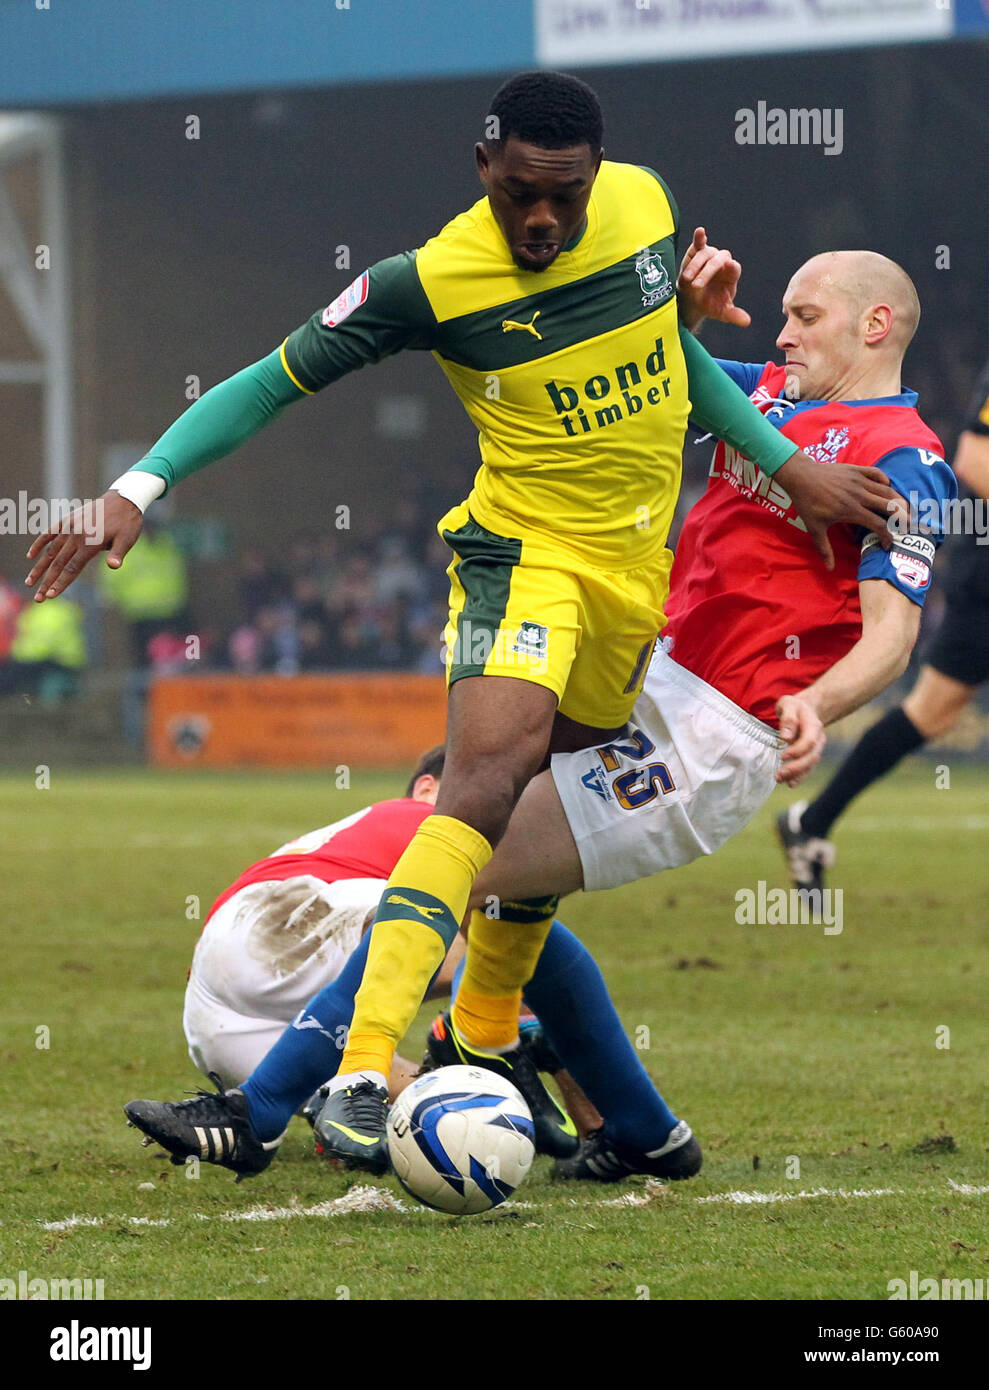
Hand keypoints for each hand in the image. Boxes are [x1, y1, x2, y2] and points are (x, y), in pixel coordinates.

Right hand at [25, 491, 143, 599]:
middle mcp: (77, 535)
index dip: (61, 583)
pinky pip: (49, 533)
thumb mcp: (127, 540)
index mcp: (91, 543)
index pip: (72, 568)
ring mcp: (70, 526)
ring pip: (50, 551)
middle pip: (58, 563)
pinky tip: (30, 556)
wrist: (124, 499)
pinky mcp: (68, 520)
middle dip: (47, 582)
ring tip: (29, 582)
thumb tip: (114, 566)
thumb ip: (117, 554)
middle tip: (37, 599)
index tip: (51, 596)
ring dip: (39, 567)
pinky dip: (39, 544)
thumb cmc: (128, 524)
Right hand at [677, 227, 751, 331]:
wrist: (692, 301)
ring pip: (705, 254)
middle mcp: (722, 262)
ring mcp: (710, 255)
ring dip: (695, 266)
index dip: (731, 268)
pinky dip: (699, 237)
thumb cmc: (709, 304)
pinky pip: (699, 243)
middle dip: (706, 273)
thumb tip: (747, 322)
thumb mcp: (721, 312)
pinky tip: (700, 232)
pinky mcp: (696, 252)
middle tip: (696, 286)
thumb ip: (733, 315)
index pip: (734, 268)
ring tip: (687, 279)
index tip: (728, 268)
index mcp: (732, 274)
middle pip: (718, 261)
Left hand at [775, 453, 907, 569]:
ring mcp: (859, 481)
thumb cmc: (807, 504)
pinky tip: (887, 489)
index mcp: (851, 511)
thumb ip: (824, 549)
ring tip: (906, 510)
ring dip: (899, 500)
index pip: (878, 524)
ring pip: (887, 490)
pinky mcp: (856, 470)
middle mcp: (859, 495)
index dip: (887, 536)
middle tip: (910, 526)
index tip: (888, 544)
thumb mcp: (814, 528)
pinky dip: (885, 481)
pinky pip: (877, 474)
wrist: (801, 477)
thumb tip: (830, 569)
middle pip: (890, 506)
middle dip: (903, 518)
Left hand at [775, 693, 825, 785]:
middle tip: (780, 775)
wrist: (806, 708)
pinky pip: (808, 767)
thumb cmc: (794, 707)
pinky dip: (800, 777)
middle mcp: (818, 738)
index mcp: (813, 725)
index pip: (808, 741)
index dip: (797, 751)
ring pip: (810, 764)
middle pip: (811, 756)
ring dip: (797, 775)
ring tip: (781, 780)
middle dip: (796, 768)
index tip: (783, 756)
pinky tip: (790, 783)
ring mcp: (816, 747)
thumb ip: (788, 719)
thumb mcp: (788, 704)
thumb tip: (785, 737)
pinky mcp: (811, 754)